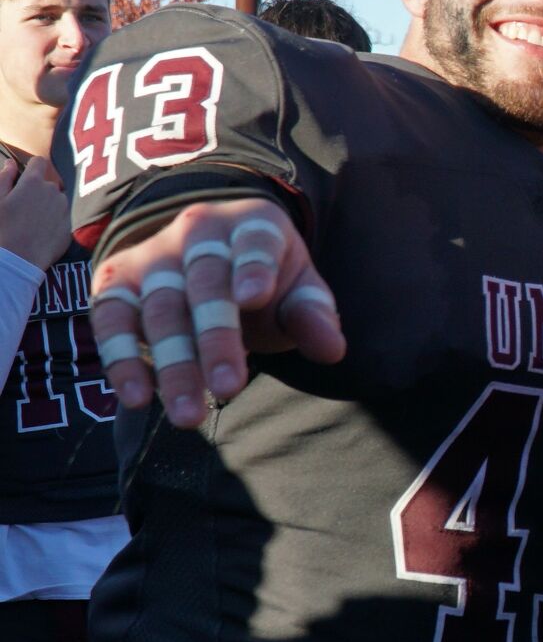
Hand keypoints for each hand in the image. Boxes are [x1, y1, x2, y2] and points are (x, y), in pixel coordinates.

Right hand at [0, 153, 73, 271]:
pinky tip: (41, 232)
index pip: (39, 162)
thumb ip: (4, 178)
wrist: (19, 259)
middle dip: (38, 190)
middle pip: (48, 184)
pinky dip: (54, 221)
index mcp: (33, 182)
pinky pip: (62, 217)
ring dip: (48, 205)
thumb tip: (10, 163)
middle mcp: (53, 192)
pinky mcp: (70, 225)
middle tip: (23, 206)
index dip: (32, 167)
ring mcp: (64, 209)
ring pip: (57, 200)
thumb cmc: (2, 228)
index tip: (25, 176)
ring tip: (32, 221)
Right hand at [88, 196, 345, 428]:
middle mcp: (196, 232)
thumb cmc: (265, 279)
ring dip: (173, 364)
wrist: (211, 253)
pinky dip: (121, 358)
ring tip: (188, 416)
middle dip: (215, 340)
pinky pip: (112, 319)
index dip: (253, 268)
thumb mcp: (298, 289)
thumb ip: (312, 315)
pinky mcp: (117, 282)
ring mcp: (153, 255)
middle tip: (228, 389)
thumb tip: (331, 350)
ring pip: (159, 310)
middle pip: (205, 286)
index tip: (254, 298)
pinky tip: (137, 397)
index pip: (254, 245)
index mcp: (252, 225)